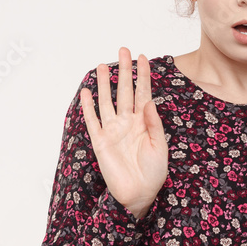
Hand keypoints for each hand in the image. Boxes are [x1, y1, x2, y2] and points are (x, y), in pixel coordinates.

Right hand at [79, 47, 167, 219]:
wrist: (139, 195)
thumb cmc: (154, 173)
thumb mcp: (160, 147)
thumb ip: (154, 124)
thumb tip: (148, 102)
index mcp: (145, 122)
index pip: (144, 93)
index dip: (143, 75)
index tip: (143, 57)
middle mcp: (128, 122)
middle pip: (125, 91)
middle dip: (124, 71)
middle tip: (123, 50)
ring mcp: (113, 130)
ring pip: (107, 101)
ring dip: (104, 83)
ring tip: (102, 65)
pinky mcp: (100, 141)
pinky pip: (92, 120)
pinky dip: (88, 106)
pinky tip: (86, 92)